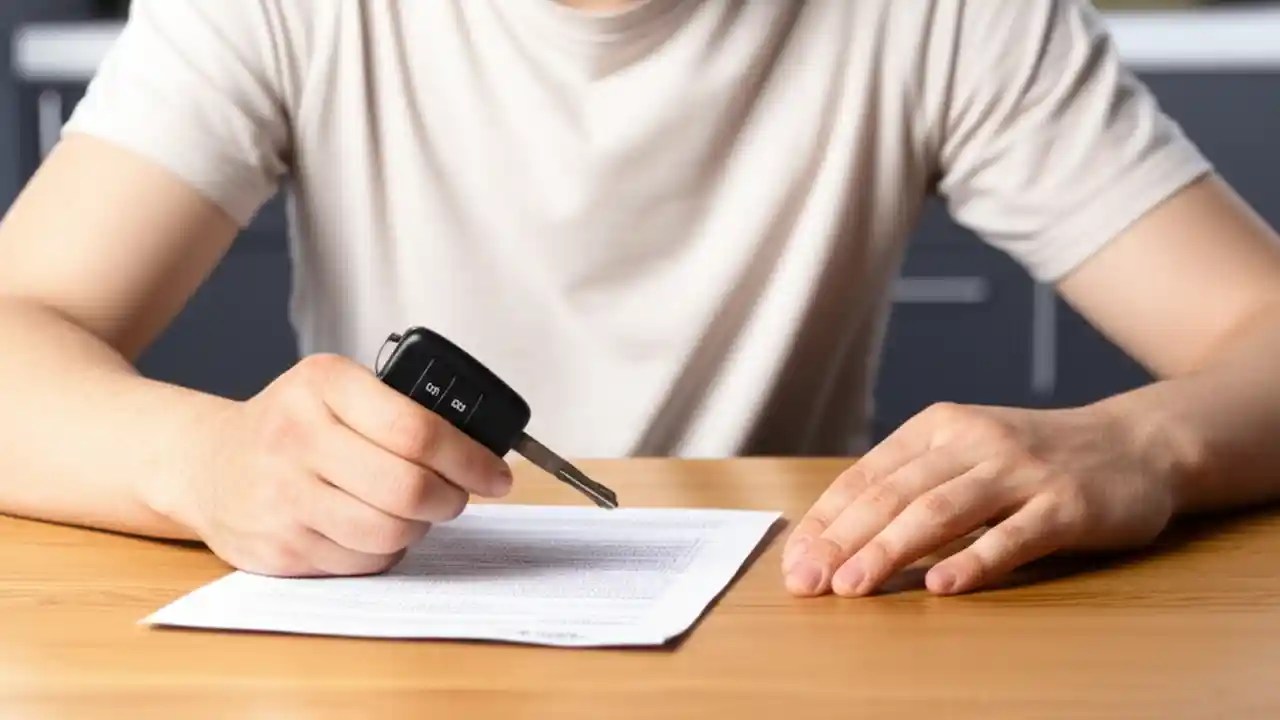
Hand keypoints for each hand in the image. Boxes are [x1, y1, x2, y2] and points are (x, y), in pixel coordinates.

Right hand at [158, 354, 511, 576]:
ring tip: (412, 511)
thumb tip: (480, 451)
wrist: (207, 463)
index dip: (469, 459)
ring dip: (418, 528)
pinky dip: (384, 552)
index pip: (417, 429)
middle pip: (408, 488)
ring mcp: (282, 496)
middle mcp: (296, 437)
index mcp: (323, 385)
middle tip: (457, 497)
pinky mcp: (278, 548)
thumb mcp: (336, 389)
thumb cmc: (292, 424)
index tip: (496, 474)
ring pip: (389, 533)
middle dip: (450, 499)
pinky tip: (372, 529)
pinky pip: (362, 563)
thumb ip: (399, 408)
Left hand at [782, 401, 1184, 596]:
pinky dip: (974, 561)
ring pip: (941, 511)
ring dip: (889, 551)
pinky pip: (1012, 536)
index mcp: (940, 427)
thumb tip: (837, 536)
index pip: (868, 476)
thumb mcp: (967, 453)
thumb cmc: (1034, 460)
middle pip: (895, 495)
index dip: (827, 520)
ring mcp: (1021, 471)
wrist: (1135, 445)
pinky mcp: (1066, 505)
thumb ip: (913, 483)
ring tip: (852, 586)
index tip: (796, 561)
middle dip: (844, 541)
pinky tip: (940, 586)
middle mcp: (974, 442)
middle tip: (809, 582)